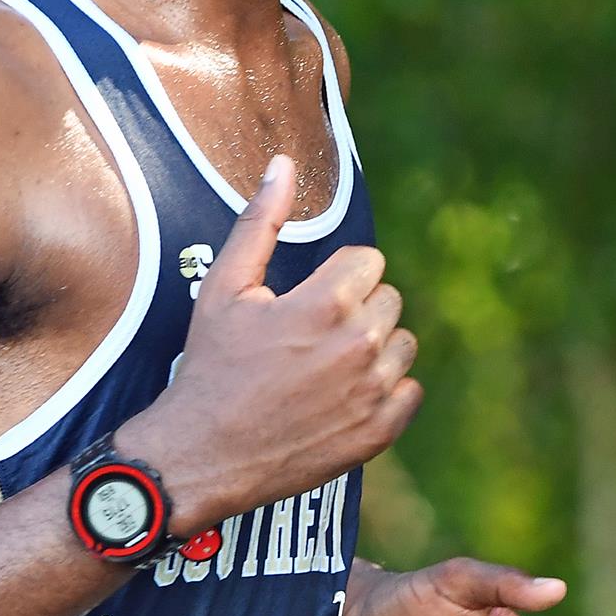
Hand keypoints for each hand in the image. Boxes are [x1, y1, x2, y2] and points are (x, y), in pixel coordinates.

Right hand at [120, 154, 421, 533]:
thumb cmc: (211, 365)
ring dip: (373, 346)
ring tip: (326, 362)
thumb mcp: (224, 288)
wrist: (204, 452)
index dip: (334, 276)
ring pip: (403, 343)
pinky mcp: (380, 431)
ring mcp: (374, 392)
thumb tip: (283, 164)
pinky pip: (410, 390)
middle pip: (388, 298)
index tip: (305, 299)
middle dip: (354, 307)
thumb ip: (259, 222)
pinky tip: (342, 394)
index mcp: (325, 303)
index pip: (368, 261)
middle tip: (309, 332)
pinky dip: (383, 390)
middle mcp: (359, 345)